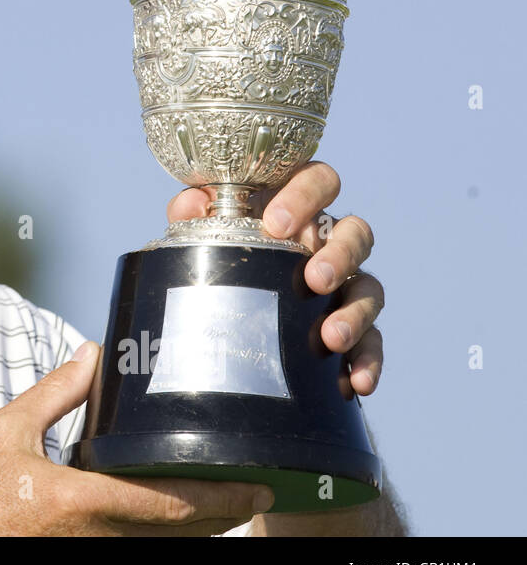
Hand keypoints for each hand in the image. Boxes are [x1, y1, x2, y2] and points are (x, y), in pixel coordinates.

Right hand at [0, 343, 273, 535]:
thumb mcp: (5, 432)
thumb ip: (54, 394)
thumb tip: (92, 355)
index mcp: (80, 502)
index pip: (169, 504)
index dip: (221, 499)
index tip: (257, 487)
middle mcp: (96, 539)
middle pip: (182, 534)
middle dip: (225, 515)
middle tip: (260, 493)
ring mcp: (93, 558)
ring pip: (165, 548)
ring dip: (200, 528)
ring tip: (229, 503)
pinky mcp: (85, 564)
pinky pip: (139, 553)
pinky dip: (167, 537)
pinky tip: (178, 521)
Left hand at [166, 160, 383, 396]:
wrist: (231, 321)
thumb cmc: (226, 257)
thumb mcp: (208, 233)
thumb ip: (195, 214)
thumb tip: (190, 204)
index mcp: (298, 209)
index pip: (319, 181)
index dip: (306, 196)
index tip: (277, 224)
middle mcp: (329, 243)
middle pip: (357, 233)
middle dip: (341, 254)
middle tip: (314, 279)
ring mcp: (345, 285)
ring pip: (370, 287)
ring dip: (356, 312)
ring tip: (331, 337)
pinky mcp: (353, 327)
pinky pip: (373, 342)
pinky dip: (369, 361)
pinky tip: (358, 383)